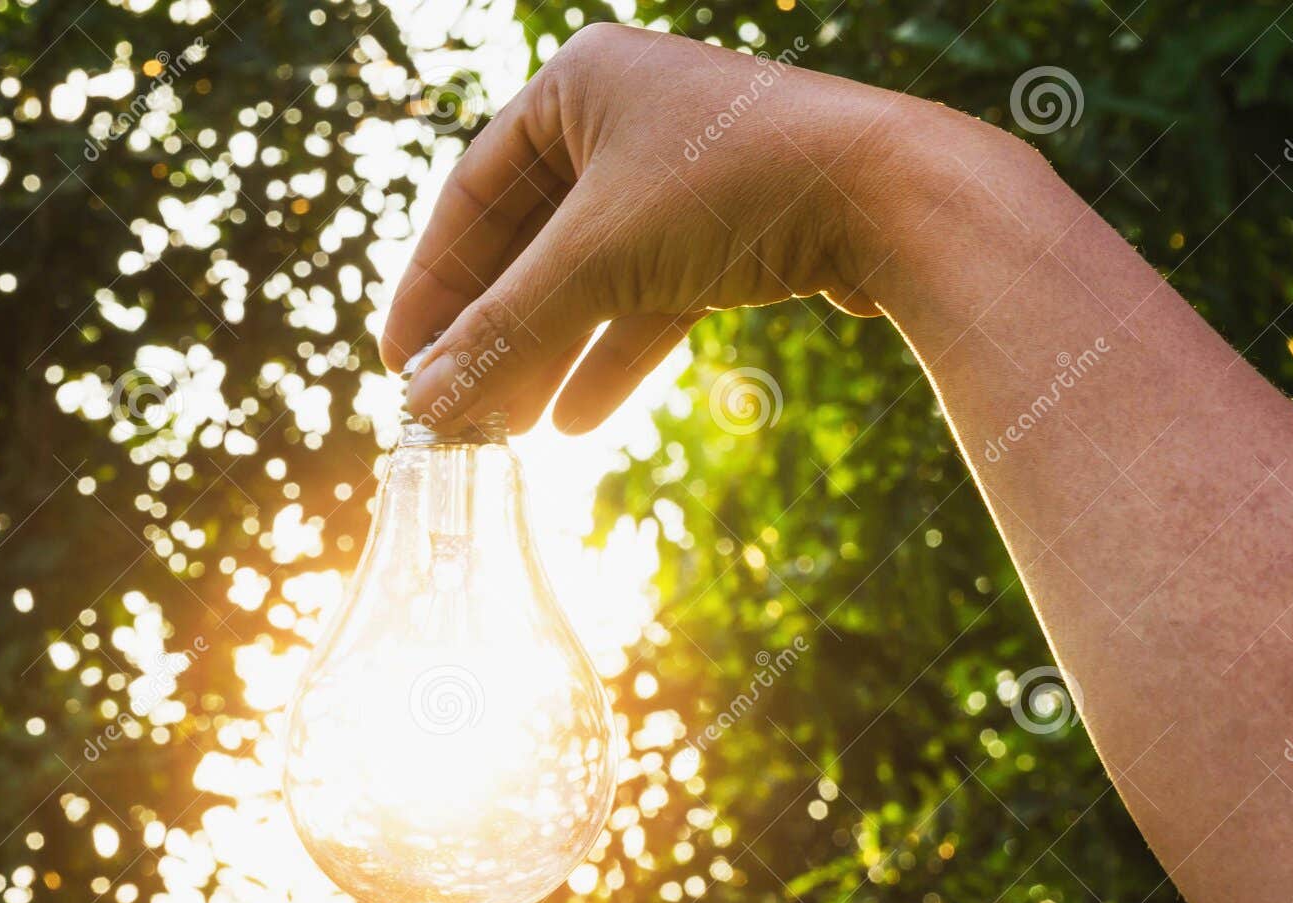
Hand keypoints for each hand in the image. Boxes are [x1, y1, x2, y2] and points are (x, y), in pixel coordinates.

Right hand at [382, 24, 912, 433]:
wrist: (894, 198)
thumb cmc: (735, 189)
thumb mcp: (596, 259)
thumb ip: (502, 331)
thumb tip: (421, 405)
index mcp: (579, 84)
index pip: (474, 193)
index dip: (432, 284)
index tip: (398, 360)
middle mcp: (628, 116)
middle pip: (531, 240)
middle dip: (493, 330)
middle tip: (449, 404)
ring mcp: (683, 174)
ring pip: (591, 275)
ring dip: (547, 352)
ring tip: (505, 428)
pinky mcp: (731, 228)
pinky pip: (649, 294)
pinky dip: (613, 353)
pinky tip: (576, 417)